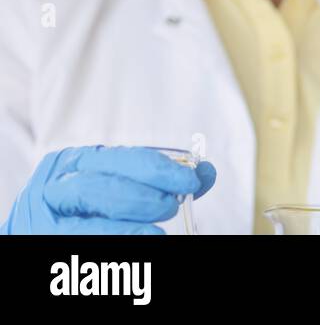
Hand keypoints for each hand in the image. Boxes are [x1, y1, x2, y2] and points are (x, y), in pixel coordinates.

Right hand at [3, 146, 216, 234]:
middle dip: (148, 184)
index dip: (159, 167)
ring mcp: (46, 206)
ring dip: (133, 203)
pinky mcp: (40, 231)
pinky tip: (147, 235)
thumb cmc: (86, 217)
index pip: (122, 158)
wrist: (47, 236)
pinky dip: (118, 232)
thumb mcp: (120, 195)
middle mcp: (59, 178)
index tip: (193, 178)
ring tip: (164, 215)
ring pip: (90, 194)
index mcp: (78, 163)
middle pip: (105, 174)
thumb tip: (205, 173)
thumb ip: (160, 185)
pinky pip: (82, 230)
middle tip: (175, 201)